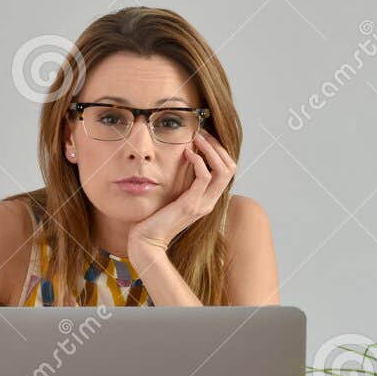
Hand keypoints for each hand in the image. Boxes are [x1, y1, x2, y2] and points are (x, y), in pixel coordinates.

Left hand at [126, 132, 236, 261]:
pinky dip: (198, 161)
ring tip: (197, 138)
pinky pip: (204, 177)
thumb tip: (184, 159)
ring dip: (211, 150)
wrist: (146, 242)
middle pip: (230, 168)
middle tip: (202, 133)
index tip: (204, 137)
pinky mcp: (190, 205)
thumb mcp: (172, 197)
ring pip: (222, 171)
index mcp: (207, 199)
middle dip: (217, 146)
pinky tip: (187, 153)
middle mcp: (209, 202)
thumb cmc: (154, 219)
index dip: (219, 151)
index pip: (227, 171)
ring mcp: (202, 204)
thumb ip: (182, 183)